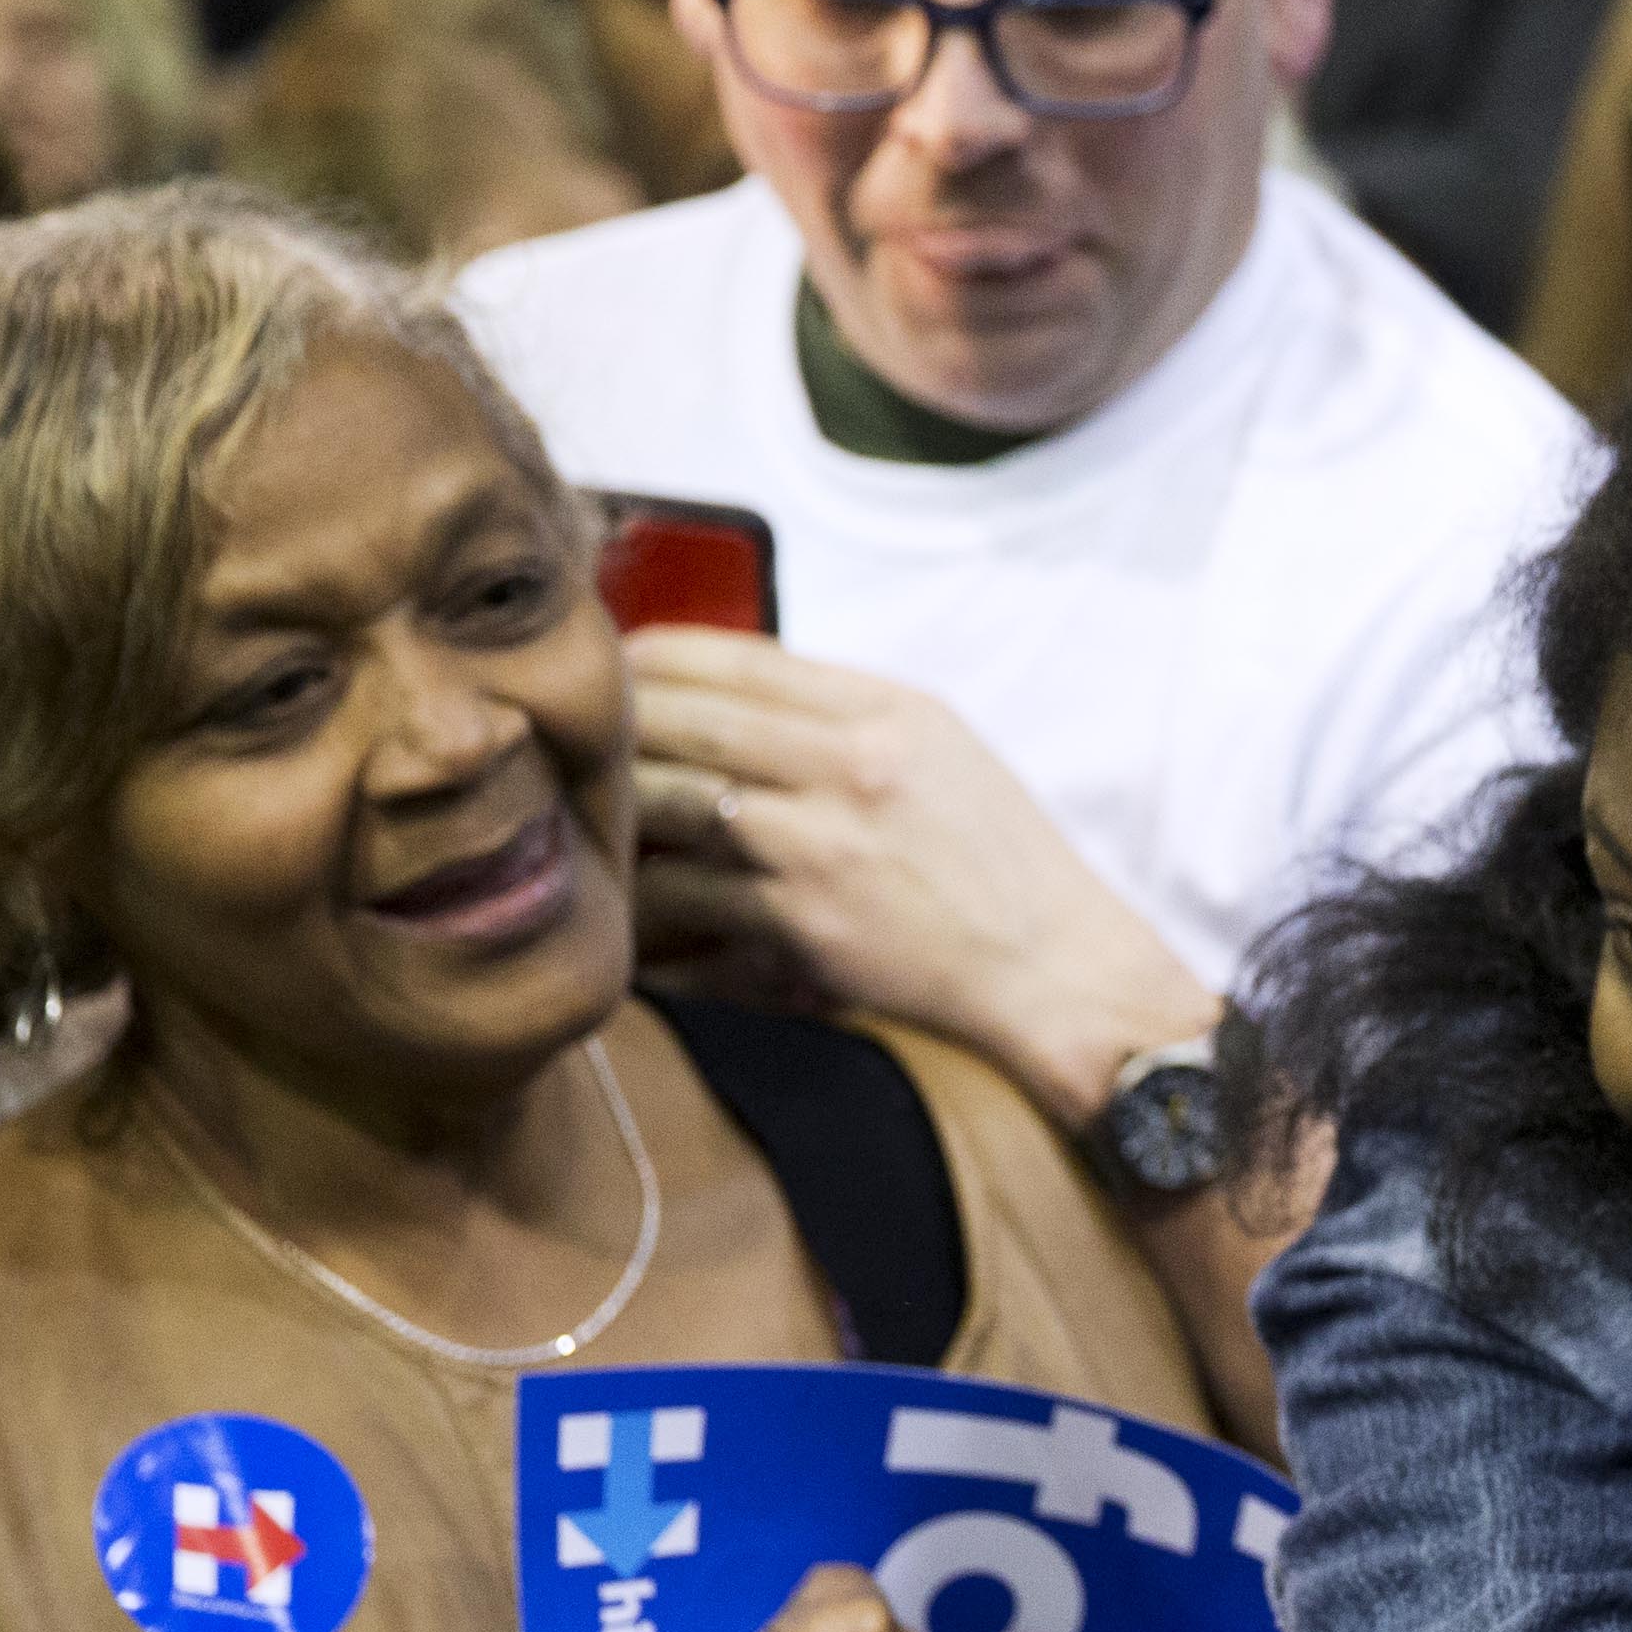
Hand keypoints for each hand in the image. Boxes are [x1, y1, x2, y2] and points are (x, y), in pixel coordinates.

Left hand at [623, 628, 1218, 1128]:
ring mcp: (822, 840)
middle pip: (681, 715)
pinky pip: (683, 896)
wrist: (1063, 977)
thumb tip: (739, 703)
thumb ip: (851, 722)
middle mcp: (853, 761)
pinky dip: (643, 903)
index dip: (653, 657)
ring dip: (614, 812)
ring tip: (583, 822)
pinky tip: (622, 907)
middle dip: (613, 727)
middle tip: (568, 744)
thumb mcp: (947, 760)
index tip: (616, 670)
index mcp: (889, 710)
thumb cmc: (1007, 875)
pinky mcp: (802, 919)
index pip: (735, 654)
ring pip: (663, 798)